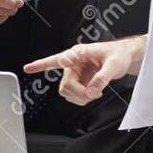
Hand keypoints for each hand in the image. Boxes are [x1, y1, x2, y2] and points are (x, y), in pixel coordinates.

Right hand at [24, 35, 146, 105]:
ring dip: (80, 97)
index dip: (41, 64)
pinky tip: (93, 94)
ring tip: (96, 93)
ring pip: (66, 92)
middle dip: (79, 94)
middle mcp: (73, 63)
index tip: (27, 68)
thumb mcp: (114, 65)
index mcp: (79, 53)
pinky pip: (73, 95)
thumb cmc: (119, 55)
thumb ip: (103, 78)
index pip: (57, 59)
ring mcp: (75, 73)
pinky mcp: (79, 81)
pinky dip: (82, 98)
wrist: (125, 58)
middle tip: (95, 95)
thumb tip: (92, 92)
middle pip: (66, 85)